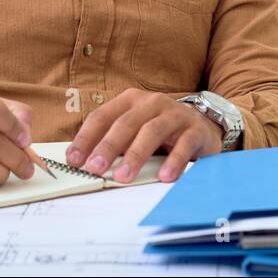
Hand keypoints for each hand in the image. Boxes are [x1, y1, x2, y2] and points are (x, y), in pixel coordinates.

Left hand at [64, 88, 223, 183]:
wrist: (204, 125)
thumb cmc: (162, 130)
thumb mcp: (135, 130)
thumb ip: (114, 143)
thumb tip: (84, 162)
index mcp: (131, 101)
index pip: (102, 116)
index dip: (86, 138)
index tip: (74, 159)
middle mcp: (152, 103)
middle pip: (125, 123)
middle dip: (107, 147)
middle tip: (95, 168)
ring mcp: (175, 115)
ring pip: (151, 132)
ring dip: (135, 155)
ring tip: (123, 177)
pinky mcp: (195, 130)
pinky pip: (183, 145)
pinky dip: (173, 161)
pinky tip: (163, 177)